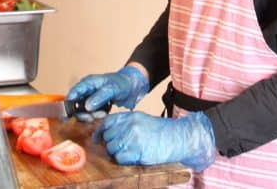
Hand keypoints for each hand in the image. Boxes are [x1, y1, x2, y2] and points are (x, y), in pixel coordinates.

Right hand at [66, 65, 148, 120]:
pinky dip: (95, 116)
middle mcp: (87, 90)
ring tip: (102, 115)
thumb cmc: (123, 83)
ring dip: (90, 116)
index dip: (69, 105)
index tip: (69, 116)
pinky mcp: (97, 105)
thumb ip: (99, 96)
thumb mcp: (112, 89)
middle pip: (76, 105)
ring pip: (83, 111)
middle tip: (92, 118)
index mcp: (88, 83)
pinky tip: (103, 116)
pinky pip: (91, 113)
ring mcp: (92, 98)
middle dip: (82, 113)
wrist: (134, 86)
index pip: (73, 94)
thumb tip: (87, 106)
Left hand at [96, 111, 216, 171]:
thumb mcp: (143, 120)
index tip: (97, 139)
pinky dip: (123, 159)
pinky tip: (133, 156)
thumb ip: (126, 123)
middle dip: (110, 144)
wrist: (179, 137)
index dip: (100, 132)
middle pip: (108, 136)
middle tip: (120, 148)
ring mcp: (133, 137)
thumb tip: (109, 132)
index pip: (107, 122)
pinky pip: (119, 158)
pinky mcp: (137, 151)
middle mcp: (130, 125)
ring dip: (117, 153)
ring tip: (129, 152)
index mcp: (131, 116)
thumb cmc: (162, 131)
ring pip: (111, 148)